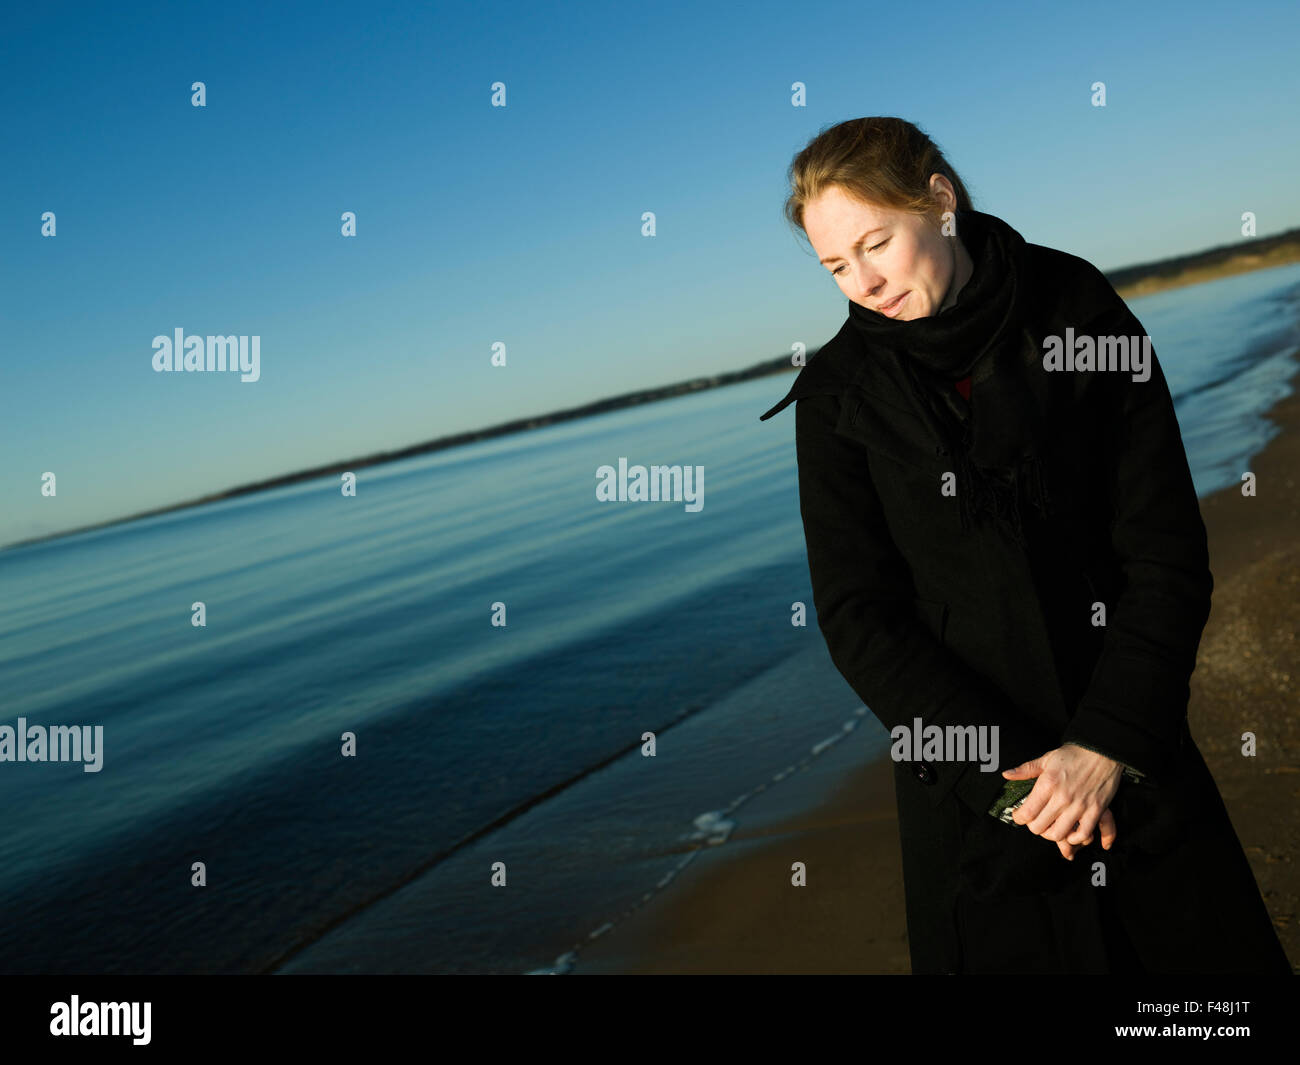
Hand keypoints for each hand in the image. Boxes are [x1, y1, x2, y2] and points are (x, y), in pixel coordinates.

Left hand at [1003, 744, 1122, 856]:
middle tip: (1034, 821)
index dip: (1019, 818)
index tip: (1019, 815)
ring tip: (1050, 827)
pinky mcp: (1096, 810)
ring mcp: (1079, 805)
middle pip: (1039, 827)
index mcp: (1047, 784)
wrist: (1102, 751)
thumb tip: (1007, 775)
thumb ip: (1025, 769)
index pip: (1027, 813)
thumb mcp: (1046, 759)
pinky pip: (1084, 834)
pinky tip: (1070, 833)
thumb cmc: (1074, 754)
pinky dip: (1075, 838)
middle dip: (1033, 827)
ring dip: (1051, 835)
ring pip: (1059, 834)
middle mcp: (1062, 797)